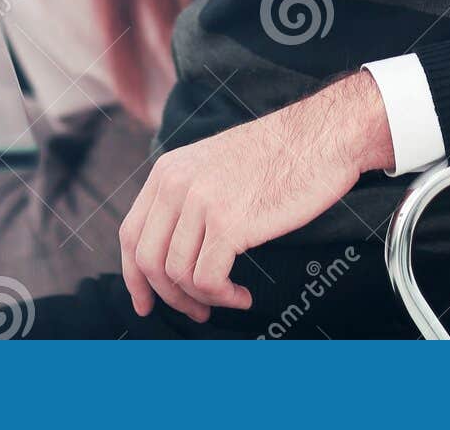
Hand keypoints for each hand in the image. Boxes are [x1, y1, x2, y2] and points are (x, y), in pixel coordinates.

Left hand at [118, 71, 392, 321]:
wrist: (318, 137)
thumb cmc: (276, 156)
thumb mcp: (212, 165)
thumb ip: (186, 197)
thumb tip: (172, 252)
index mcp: (167, 170)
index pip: (131, 233)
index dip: (134, 277)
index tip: (146, 303)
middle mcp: (175, 183)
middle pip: (148, 261)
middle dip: (169, 297)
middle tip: (197, 311)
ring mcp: (200, 201)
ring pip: (177, 276)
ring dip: (202, 300)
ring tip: (229, 296)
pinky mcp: (228, 222)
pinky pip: (207, 280)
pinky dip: (223, 297)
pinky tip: (242, 293)